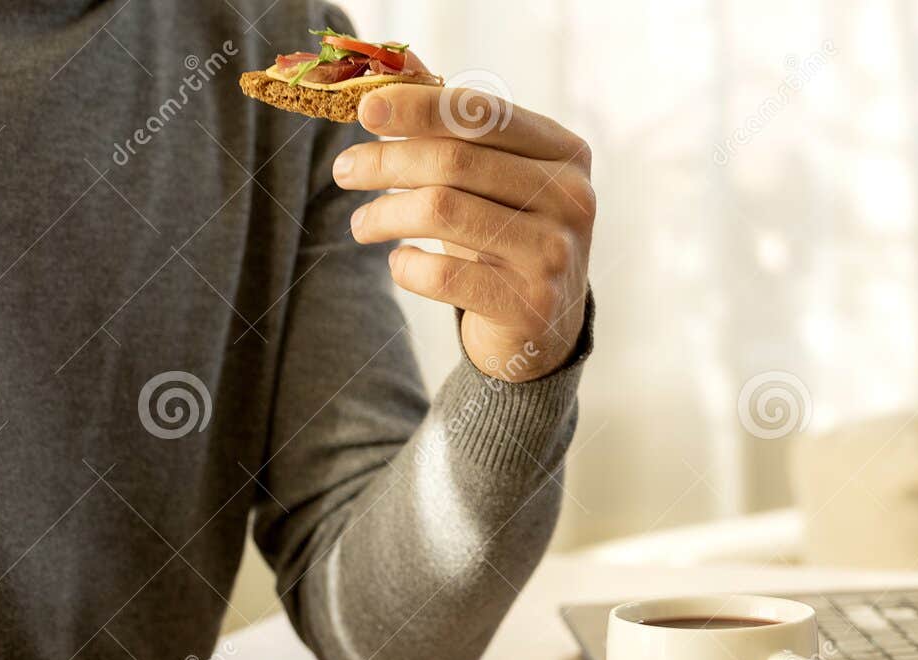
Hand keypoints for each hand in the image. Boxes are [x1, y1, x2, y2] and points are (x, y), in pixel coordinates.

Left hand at [334, 77, 594, 382]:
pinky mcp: (530, 305)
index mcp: (566, 153)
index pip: (481, 115)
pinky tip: (400, 263)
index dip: (417, 106)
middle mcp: (571, 199)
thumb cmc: (509, 239)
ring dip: (385, 213)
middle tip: (346, 171)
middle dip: (386, 161)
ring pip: (442, 212)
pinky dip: (407, 267)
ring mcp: (554, 253)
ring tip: (361, 224)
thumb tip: (396, 71)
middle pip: (453, 161)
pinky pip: (444, 276)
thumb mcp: (496, 179)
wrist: (546, 330)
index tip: (365, 110)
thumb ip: (457, 128)